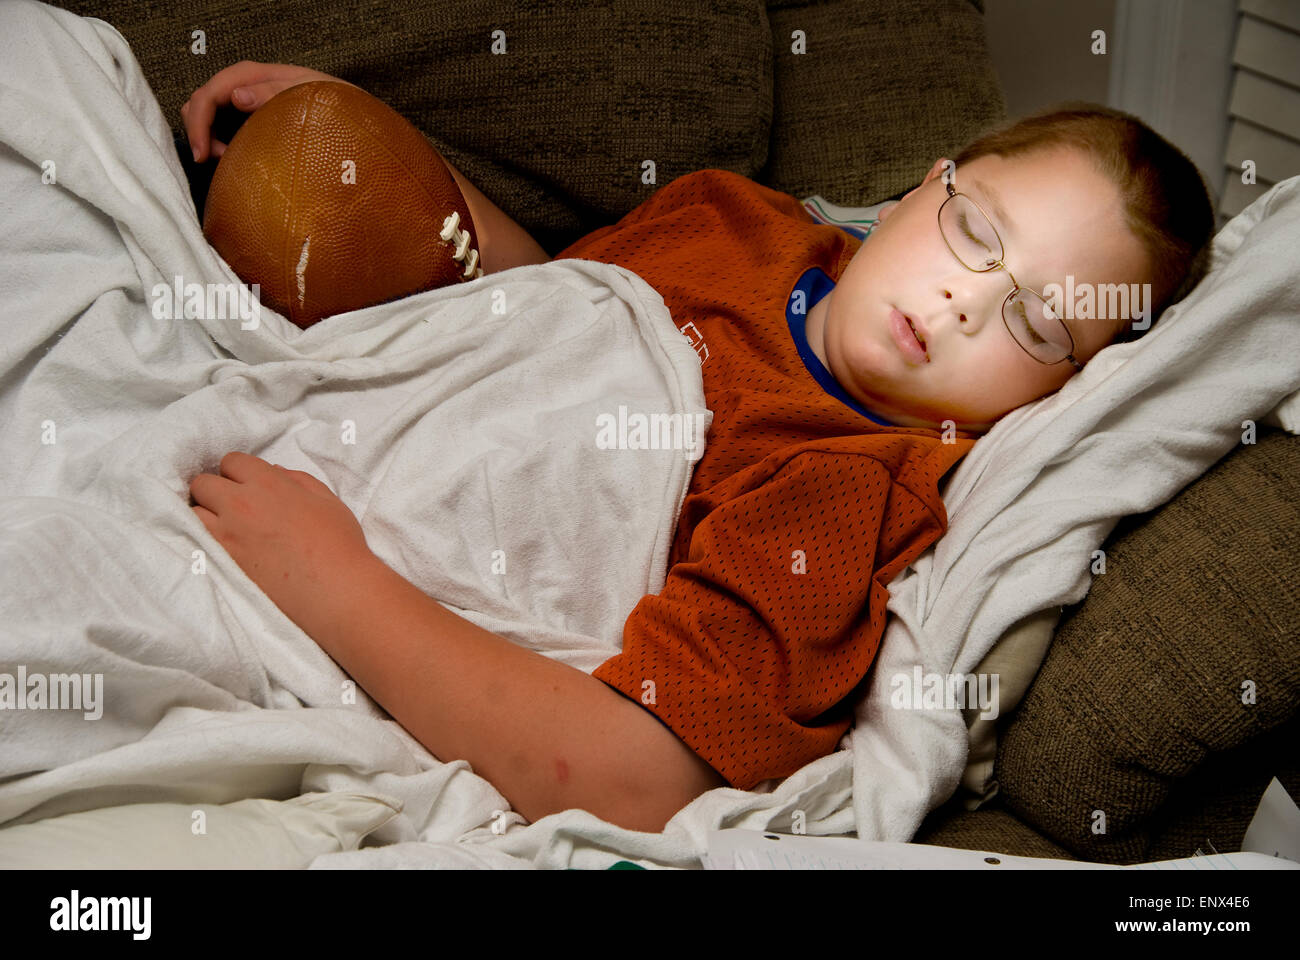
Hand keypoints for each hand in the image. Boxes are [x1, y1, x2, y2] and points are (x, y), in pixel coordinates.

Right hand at [181, 60, 349, 161]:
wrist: (347, 109)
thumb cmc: (328, 100)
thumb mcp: (305, 94)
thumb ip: (272, 92)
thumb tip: (236, 96)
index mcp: (250, 74)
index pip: (208, 93)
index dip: (198, 123)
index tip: (203, 155)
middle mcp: (242, 84)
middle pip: (200, 101)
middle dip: (199, 131)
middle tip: (212, 160)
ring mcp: (244, 99)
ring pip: (206, 113)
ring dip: (207, 136)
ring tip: (225, 159)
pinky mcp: (249, 115)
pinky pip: (221, 124)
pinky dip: (218, 140)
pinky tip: (234, 156)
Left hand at [190, 452, 374, 633]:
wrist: (335, 588)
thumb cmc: (339, 542)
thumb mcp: (326, 499)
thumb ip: (296, 478)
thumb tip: (273, 471)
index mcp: (268, 483)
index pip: (231, 461)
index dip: (239, 471)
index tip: (248, 484)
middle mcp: (241, 504)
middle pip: (203, 483)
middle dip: (215, 489)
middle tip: (232, 503)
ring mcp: (228, 534)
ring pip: (193, 512)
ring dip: (205, 514)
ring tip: (225, 525)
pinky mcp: (223, 561)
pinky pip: (197, 540)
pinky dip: (205, 537)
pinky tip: (225, 543)